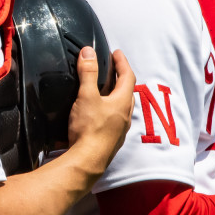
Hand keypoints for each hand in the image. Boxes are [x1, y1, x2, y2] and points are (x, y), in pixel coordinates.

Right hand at [67, 48, 135, 166]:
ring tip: (104, 89)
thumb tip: (89, 53)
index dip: (122, 62)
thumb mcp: (86, 96)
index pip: (128, 76)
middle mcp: (125, 115)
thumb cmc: (89, 129)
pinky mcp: (111, 139)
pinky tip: (98, 113)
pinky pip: (114, 119)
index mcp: (122, 102)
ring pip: (121, 107)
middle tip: (111, 68)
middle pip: (127, 91)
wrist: (87, 161)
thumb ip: (88, 73)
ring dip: (115, 94)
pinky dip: (108, 109)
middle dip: (120, 77)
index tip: (116, 53)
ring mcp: (119, 129)